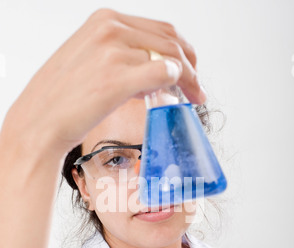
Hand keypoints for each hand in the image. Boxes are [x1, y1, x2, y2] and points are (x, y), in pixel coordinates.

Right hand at [3, 9, 205, 154]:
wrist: (40, 123)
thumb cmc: (61, 99)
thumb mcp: (89, 62)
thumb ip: (120, 57)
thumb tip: (152, 70)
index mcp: (104, 21)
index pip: (158, 29)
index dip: (180, 49)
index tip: (187, 68)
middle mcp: (110, 29)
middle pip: (170, 40)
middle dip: (191, 64)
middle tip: (196, 86)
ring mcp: (114, 52)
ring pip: (171, 58)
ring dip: (188, 78)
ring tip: (192, 97)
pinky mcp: (118, 79)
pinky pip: (164, 74)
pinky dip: (177, 84)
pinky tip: (178, 99)